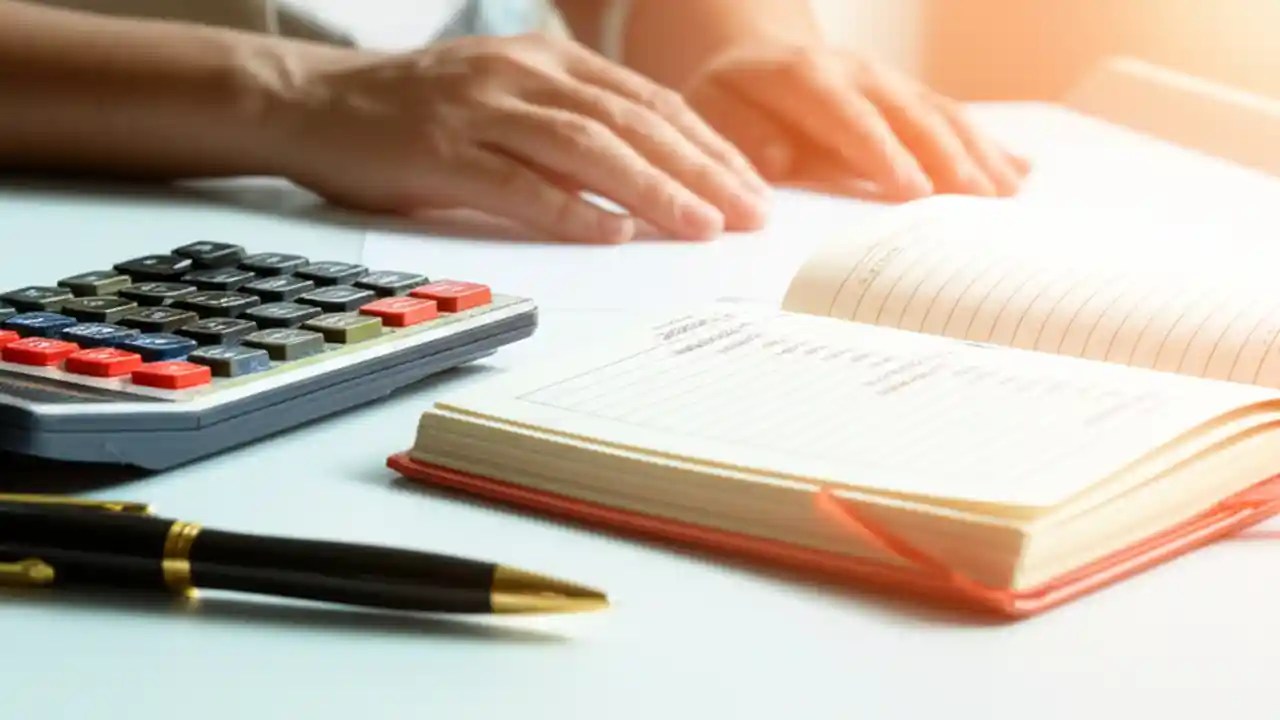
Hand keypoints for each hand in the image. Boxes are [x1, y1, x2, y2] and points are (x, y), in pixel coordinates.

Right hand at [276, 34, 769, 242]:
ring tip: (702, 226)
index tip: (752, 186)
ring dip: (651, 188)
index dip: (705, 145)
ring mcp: (479, 110)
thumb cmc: (420, 113)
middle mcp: (521, 74)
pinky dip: (567, 210)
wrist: (314, 101)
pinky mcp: (439, 151)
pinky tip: (612, 235)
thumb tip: (648, 185)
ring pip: (583, 147)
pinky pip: (514, 183)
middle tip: (751, 213)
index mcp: (546, 59)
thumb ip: (570, 129)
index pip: (646, 102)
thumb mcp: (507, 98)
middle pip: (629, 121)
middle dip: (699, 168)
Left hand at [681, 44, 1029, 200]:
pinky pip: (952, 117)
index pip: (850, 116)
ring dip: (978, 153)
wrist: (753, 58)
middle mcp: (857, 72)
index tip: (912, 191)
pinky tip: (1020, 172)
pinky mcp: (909, 95)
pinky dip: (986, 145)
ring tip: (1008, 196)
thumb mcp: (716, 111)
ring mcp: (889, 81)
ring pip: (941, 114)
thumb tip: (776, 162)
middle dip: (948, 157)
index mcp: (804, 77)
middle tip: (980, 202)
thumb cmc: (731, 100)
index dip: (883, 152)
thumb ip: (744, 135)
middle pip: (910, 114)